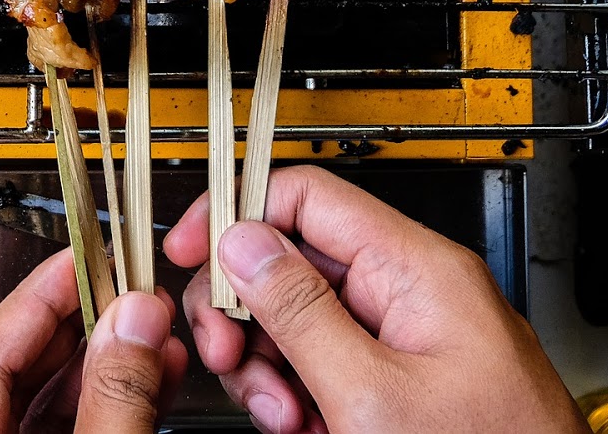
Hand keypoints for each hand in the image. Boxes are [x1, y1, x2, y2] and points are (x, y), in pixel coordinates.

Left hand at [0, 248, 189, 432]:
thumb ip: (113, 398)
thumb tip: (134, 322)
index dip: (37, 297)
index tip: (81, 257)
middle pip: (20, 369)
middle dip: (83, 324)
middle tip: (128, 287)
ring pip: (53, 403)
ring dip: (109, 365)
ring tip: (154, 332)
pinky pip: (76, 431)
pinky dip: (115, 405)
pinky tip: (155, 380)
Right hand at [164, 165, 588, 433]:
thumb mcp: (371, 394)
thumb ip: (299, 311)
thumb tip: (242, 242)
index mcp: (416, 269)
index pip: (305, 197)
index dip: (237, 216)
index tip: (190, 257)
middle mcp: (411, 291)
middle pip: (292, 262)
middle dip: (247, 314)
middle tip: (227, 359)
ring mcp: (405, 338)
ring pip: (298, 320)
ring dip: (269, 367)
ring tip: (284, 417)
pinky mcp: (402, 382)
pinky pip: (325, 365)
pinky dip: (299, 397)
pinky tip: (307, 428)